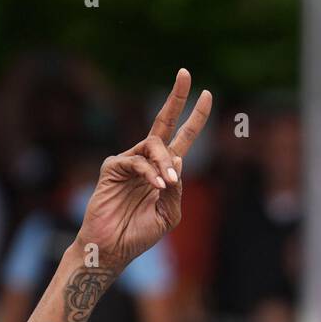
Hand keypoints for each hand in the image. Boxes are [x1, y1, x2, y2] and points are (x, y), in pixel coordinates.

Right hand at [76, 69, 211, 269]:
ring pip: (154, 145)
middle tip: (185, 73)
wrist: (114, 248)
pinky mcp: (112, 167)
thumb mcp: (170, 214)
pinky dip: (149, 172)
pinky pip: (136, 160)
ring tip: (167, 183)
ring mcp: (129, 161)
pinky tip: (156, 185)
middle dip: (176, 98)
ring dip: (164, 162)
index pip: (183, 139)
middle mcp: (148, 161)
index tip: (207, 94)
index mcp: (165, 171)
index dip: (195, 117)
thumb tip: (177, 161)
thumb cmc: (140, 234)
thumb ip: (177, 190)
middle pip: (164, 122)